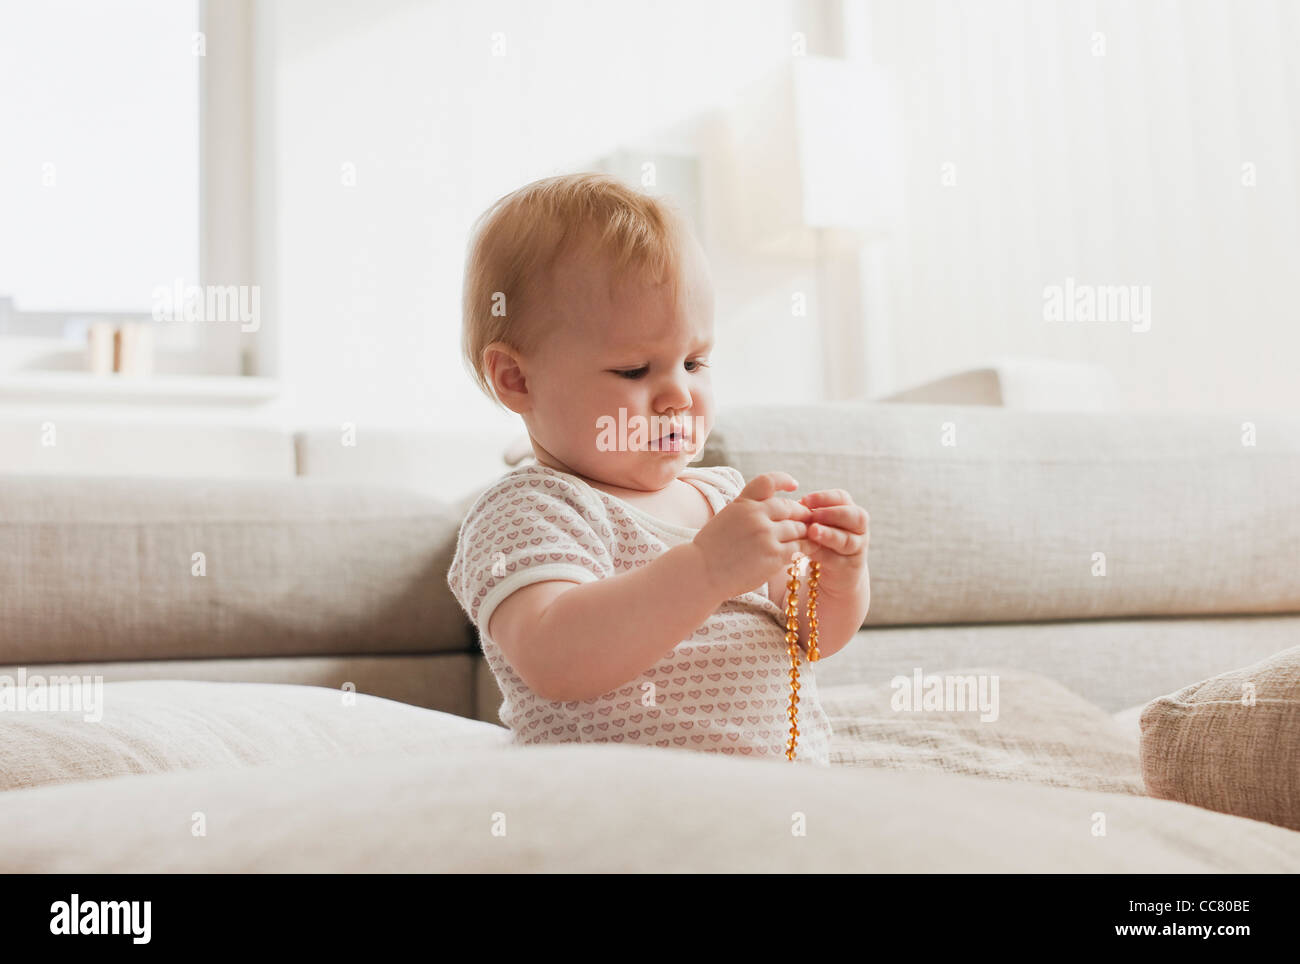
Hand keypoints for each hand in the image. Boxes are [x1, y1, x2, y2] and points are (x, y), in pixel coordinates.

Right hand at [692, 471, 812, 600]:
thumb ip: (747, 510)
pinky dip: (807, 548)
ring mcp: (766, 535)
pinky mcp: (774, 555)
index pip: (768, 481)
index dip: (784, 480)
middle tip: (807, 521)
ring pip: (799, 528)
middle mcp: (755, 515)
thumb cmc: (712, 550)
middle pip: (791, 507)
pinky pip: (800, 547)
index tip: (794, 486)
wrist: (702, 573)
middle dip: (802, 514)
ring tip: (807, 537)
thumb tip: (771, 508)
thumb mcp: (726, 518)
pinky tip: (807, 550)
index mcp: (742, 503)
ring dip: (805, 533)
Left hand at [793, 488, 869, 595]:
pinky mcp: (849, 569)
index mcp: (848, 511)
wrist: (822, 576)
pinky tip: (809, 551)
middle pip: (856, 516)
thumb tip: (790, 505)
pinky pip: (838, 560)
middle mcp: (858, 529)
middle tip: (812, 514)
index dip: (824, 497)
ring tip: (812, 531)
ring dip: (829, 534)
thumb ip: (806, 515)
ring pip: (848, 540)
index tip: (804, 500)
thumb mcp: (811, 525)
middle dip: (832, 513)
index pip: (842, 498)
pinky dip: (823, 555)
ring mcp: (856, 550)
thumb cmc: (812, 543)